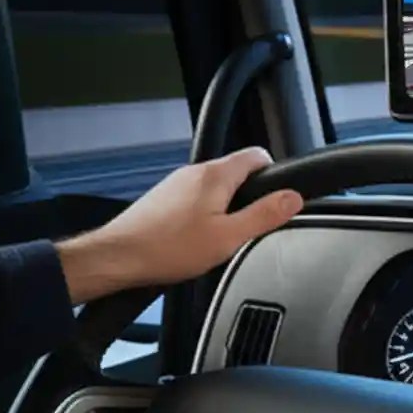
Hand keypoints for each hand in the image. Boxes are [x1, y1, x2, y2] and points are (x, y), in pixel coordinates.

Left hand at [56, 147, 302, 303]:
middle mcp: (195, 172)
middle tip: (248, 228)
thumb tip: (293, 198)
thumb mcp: (228, 237)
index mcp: (215, 175)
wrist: (119, 257)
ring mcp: (177, 184)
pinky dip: (204, 215)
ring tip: (221, 238)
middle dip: (250, 197)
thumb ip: (264, 215)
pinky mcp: (164, 199)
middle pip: (237, 173)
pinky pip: (196, 199)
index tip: (277, 198)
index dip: (274, 174)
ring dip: (226, 208)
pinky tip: (197, 241)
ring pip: (216, 187)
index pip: (257, 155)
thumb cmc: (168, 248)